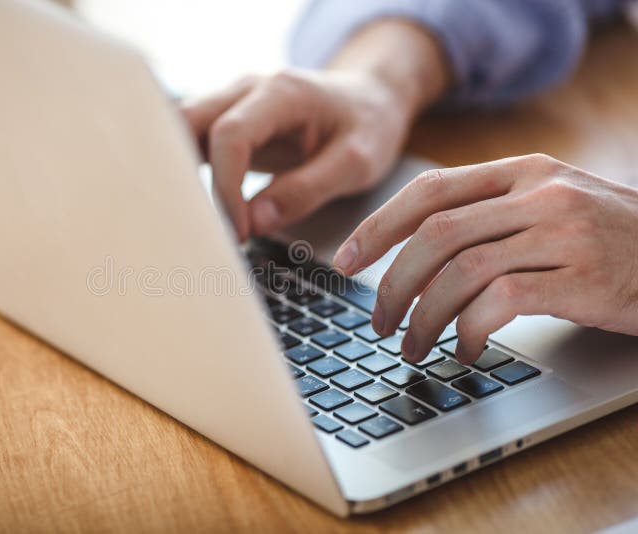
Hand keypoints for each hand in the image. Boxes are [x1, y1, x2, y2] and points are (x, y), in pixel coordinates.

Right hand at [180, 20, 448, 240]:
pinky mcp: (226, 120)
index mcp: (282, 93)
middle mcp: (246, 89)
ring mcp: (231, 101)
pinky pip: (190, 141)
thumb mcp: (357, 162)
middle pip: (186, 122)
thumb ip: (307, 190)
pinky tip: (195, 206)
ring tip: (192, 220)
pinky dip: (185, 172)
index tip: (239, 232)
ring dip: (178, 174)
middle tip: (199, 226)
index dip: (226, 188)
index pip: (230, 136)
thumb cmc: (368, 126)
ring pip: (179, 129)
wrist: (370, 98)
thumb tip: (255, 221)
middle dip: (181, 175)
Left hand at [333, 154, 637, 363]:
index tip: (345, 259)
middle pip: (436, 233)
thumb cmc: (611, 239)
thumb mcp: (552, 207)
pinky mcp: (584, 278)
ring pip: (461, 271)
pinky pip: (501, 304)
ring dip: (423, 316)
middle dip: (392, 282)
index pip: (430, 190)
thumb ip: (490, 217)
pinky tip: (462, 350)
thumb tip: (412, 256)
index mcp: (523, 172)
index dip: (378, 226)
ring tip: (412, 346)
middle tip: (378, 320)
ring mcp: (564, 234)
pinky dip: (468, 330)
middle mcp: (540, 195)